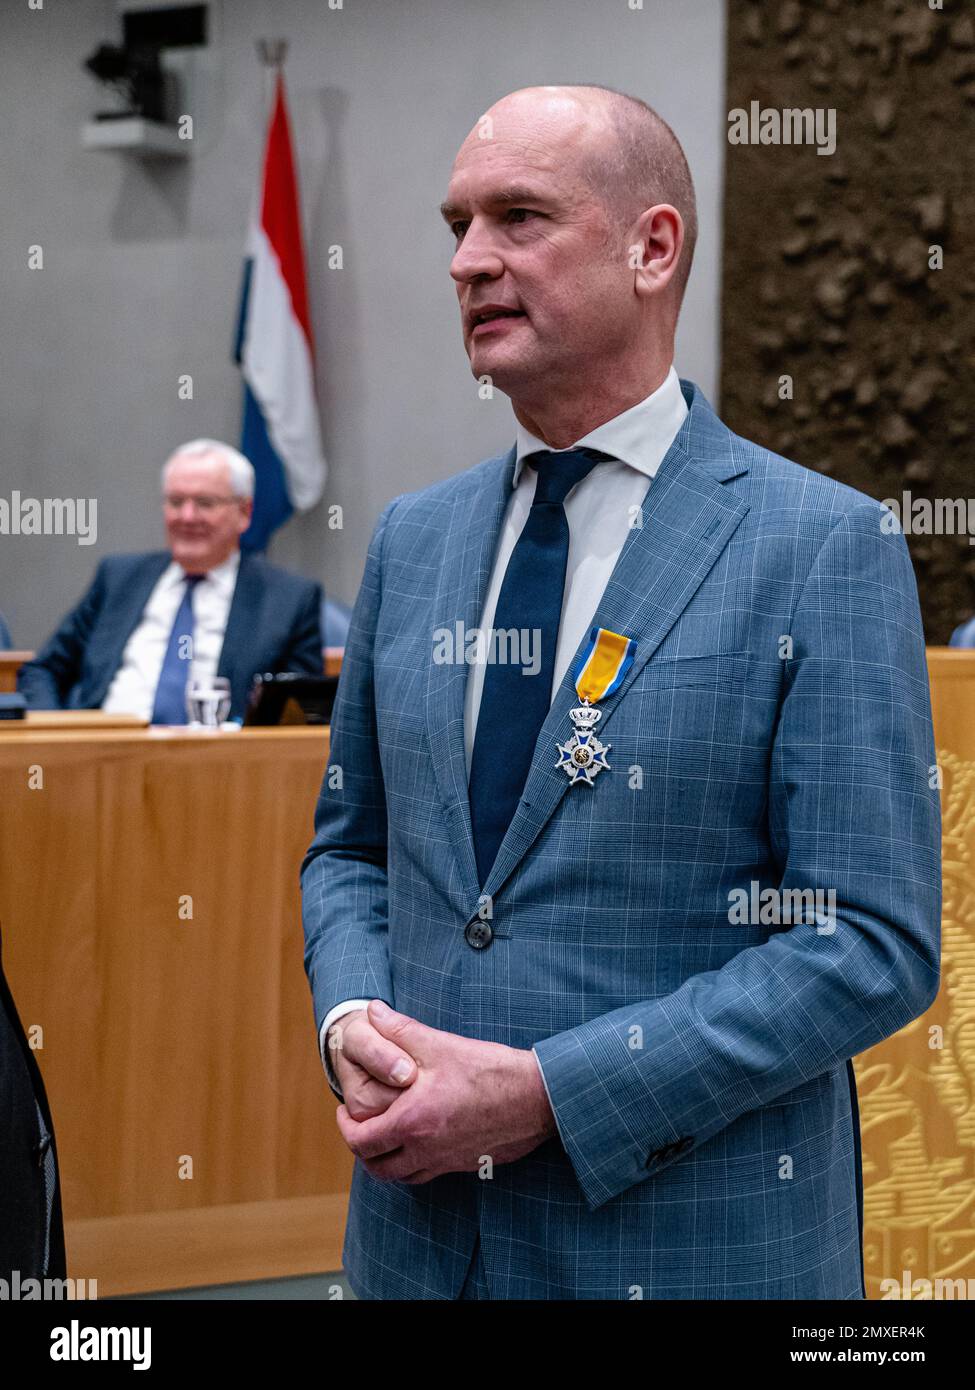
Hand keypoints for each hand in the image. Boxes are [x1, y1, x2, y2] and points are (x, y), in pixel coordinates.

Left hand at [334, 1000, 557, 1183]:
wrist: (537, 1097)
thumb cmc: (488, 1070)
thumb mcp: (440, 1045)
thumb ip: (400, 1030)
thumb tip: (372, 1011)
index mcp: (413, 1122)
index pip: (362, 1141)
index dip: (346, 1128)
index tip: (344, 1112)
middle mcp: (426, 1150)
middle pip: (377, 1167)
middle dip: (361, 1149)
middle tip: (359, 1126)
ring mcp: (446, 1162)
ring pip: (401, 1177)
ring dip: (385, 1161)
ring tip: (383, 1135)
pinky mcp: (465, 1165)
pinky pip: (427, 1175)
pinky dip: (412, 1165)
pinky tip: (417, 1143)